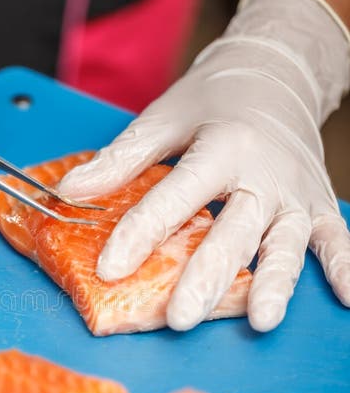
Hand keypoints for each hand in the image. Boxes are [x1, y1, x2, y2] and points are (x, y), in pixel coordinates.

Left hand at [59, 0, 349, 331]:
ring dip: (275, 283)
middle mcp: (263, 173)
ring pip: (286, 244)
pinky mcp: (317, 204)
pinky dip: (346, 267)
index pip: (177, 196)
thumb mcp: (163, 119)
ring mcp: (295, 193)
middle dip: (207, 276)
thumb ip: (121, 159)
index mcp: (222, 146)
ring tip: (261, 320)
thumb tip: (70, 192)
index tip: (110, 268)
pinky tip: (348, 300)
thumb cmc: (214, 101)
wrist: (277, 71)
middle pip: (234, 231)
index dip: (141, 233)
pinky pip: (336, 239)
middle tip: (180, 316)